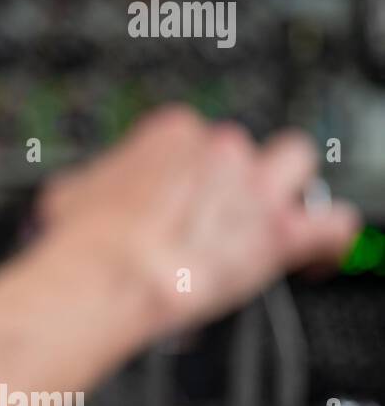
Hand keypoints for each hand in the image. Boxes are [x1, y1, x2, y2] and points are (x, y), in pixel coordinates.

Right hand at [36, 104, 359, 336]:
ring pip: (298, 161)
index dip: (179, 169)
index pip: (188, 135)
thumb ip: (97, 184)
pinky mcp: (283, 234)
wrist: (113, 273)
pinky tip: (312, 257)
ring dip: (290, 186)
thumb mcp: (70, 193)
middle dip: (230, 179)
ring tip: (272, 215)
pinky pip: (336, 225)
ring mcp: (256, 190)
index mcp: (171, 132)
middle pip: (242, 149)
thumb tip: (83, 199)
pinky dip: (330, 242)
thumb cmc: (86, 238)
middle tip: (211, 212)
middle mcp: (221, 151)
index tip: (169, 195)